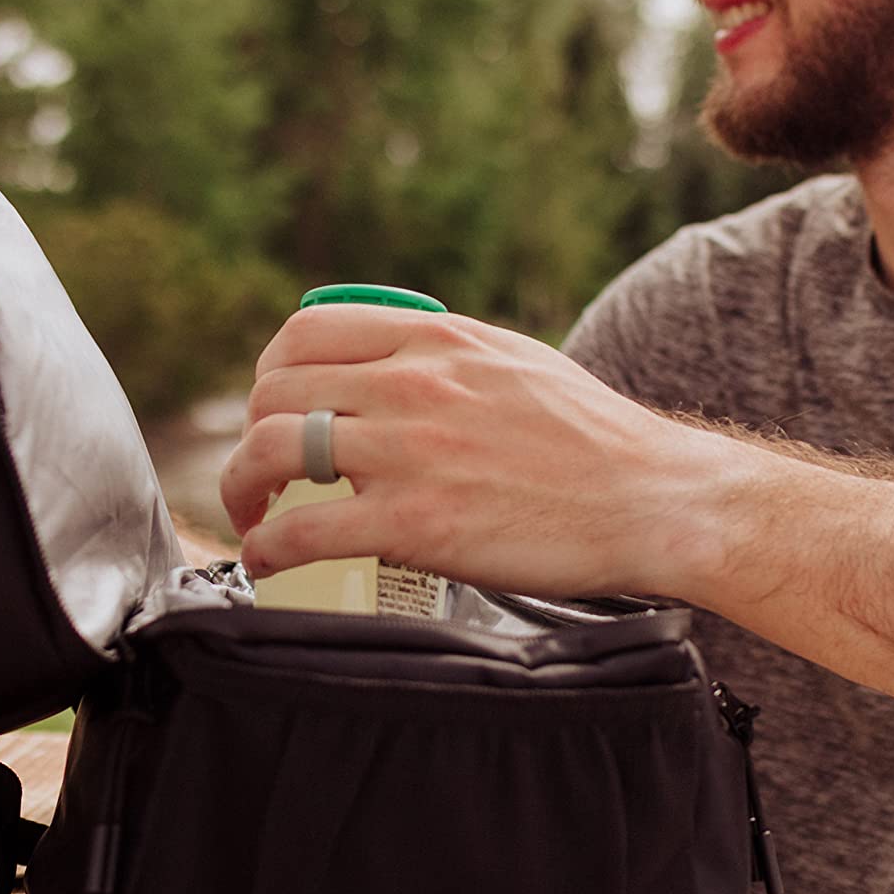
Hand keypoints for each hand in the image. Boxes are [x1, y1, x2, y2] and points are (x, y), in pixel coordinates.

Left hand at [217, 305, 730, 598]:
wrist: (652, 498)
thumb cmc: (594, 441)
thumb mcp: (515, 361)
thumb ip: (447, 357)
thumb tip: (394, 365)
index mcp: (437, 341)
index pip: (305, 331)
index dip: (270, 374)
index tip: (276, 410)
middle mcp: (413, 384)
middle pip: (275, 390)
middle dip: (250, 434)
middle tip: (264, 474)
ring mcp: (410, 453)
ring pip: (272, 449)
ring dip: (241, 487)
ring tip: (255, 515)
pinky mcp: (415, 523)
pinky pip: (303, 531)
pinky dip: (266, 549)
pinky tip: (268, 562)